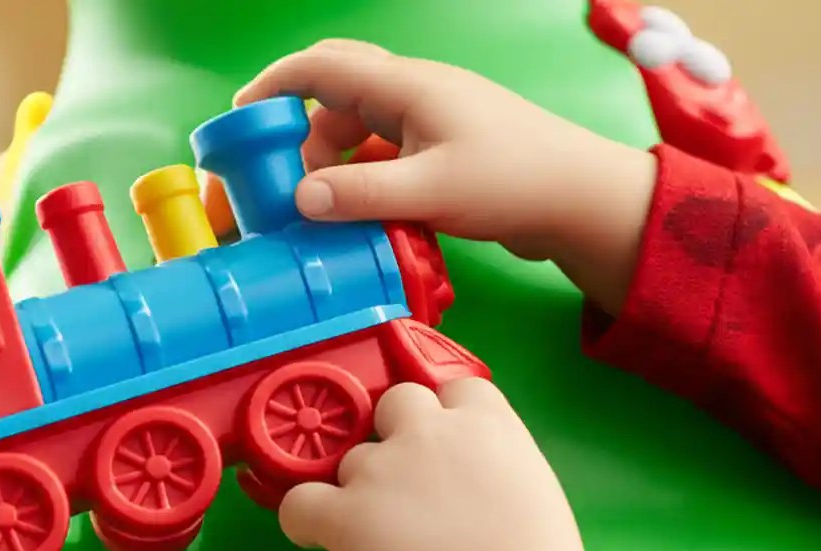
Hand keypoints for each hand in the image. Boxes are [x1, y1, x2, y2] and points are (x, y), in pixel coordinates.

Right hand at [235, 39, 658, 314]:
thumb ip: (363, 194)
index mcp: (408, 88)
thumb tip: (300, 199)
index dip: (275, 85)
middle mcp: (413, 97)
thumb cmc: (514, 182)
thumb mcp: (432, 191)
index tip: (238, 117)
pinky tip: (355, 214)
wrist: (581, 199)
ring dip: (330, 165)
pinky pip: (382, 157)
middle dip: (298, 130)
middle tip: (271, 172)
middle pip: (336, 97)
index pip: (324, 67)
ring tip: (315, 208)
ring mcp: (428, 125)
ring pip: (357, 132)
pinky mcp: (440, 154)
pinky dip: (359, 180)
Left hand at [279, 379, 603, 550]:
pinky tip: (319, 538)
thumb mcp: (531, 486)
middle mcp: (429, 431)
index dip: (442, 415)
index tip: (443, 446)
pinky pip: (300, 502)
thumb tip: (468, 482)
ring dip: (360, 487)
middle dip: (395, 435)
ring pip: (352, 460)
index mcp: (486, 422)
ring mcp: (382, 467)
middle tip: (409, 484)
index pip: (450, 388)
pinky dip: (304, 519)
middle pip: (394, 403)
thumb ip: (492, 465)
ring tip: (380, 534)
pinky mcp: (346, 513)